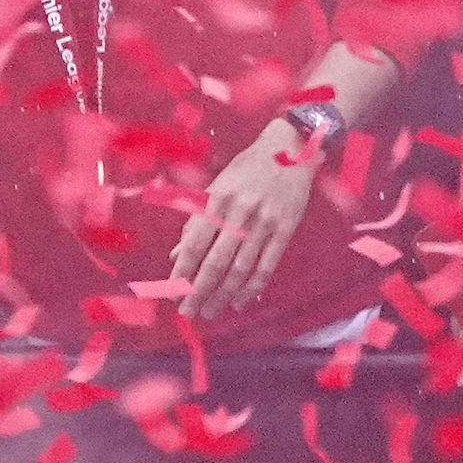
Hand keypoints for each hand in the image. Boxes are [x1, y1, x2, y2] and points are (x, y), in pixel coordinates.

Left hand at [168, 121, 319, 322]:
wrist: (289, 149)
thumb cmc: (246, 169)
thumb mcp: (217, 187)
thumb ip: (196, 220)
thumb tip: (177, 256)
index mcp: (217, 199)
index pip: (195, 245)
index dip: (182, 272)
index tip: (173, 293)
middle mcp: (240, 212)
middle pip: (216, 262)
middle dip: (199, 292)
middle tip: (188, 313)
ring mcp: (265, 222)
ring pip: (240, 269)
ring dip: (223, 295)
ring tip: (210, 312)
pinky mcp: (285, 229)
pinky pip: (266, 266)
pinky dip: (252, 288)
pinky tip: (239, 302)